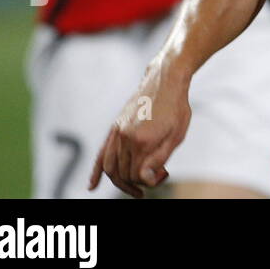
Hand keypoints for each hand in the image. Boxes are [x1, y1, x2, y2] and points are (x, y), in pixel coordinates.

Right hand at [89, 61, 191, 197]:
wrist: (165, 80)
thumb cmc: (176, 107)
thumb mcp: (176, 135)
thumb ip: (159, 159)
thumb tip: (146, 180)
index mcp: (143, 141)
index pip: (138, 176)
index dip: (150, 181)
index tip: (163, 174)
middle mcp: (126, 138)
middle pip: (124, 173)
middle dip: (137, 181)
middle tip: (156, 176)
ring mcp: (117, 132)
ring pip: (110, 168)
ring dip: (120, 181)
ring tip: (133, 187)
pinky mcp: (114, 127)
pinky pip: (101, 154)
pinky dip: (96, 172)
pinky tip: (92, 186)